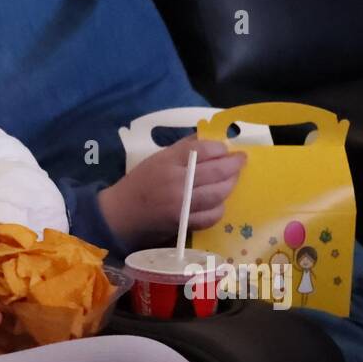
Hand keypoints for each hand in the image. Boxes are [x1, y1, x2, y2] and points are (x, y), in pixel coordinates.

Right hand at [97, 134, 246, 250]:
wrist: (121, 214)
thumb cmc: (139, 183)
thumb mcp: (157, 159)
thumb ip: (183, 148)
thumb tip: (209, 137)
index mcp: (167, 161)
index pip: (202, 149)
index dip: (220, 148)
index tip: (227, 148)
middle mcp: (176, 181)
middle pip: (215, 171)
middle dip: (234, 165)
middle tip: (241, 160)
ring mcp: (181, 204)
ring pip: (217, 193)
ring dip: (230, 185)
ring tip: (234, 179)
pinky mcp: (184, 223)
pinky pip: (211, 216)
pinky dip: (220, 208)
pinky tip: (220, 202)